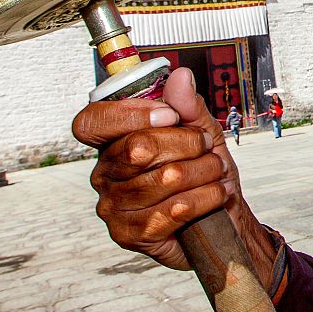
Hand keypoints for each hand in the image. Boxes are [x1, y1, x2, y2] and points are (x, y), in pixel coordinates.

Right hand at [74, 67, 252, 269]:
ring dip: (205, 171)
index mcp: (112, 144)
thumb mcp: (200, 132)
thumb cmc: (204, 172)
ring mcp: (114, 208)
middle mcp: (104, 175)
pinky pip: (176, 209)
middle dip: (188, 143)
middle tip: (208, 146)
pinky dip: (207, 197)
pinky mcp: (132, 235)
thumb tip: (179, 75)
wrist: (222, 218)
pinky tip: (217, 194)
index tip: (170, 115)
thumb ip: (187, 105)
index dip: (129, 114)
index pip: (90, 123)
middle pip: (139, 147)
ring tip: (217, 171)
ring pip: (166, 178)